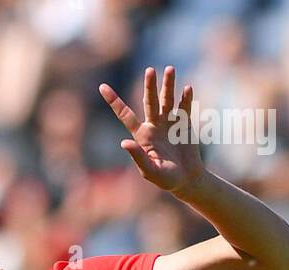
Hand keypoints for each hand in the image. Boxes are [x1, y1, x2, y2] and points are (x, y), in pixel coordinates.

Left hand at [99, 66, 205, 194]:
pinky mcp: (184, 123)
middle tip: (149, 71)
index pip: (126, 115)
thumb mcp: (150, 171)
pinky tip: (187, 88)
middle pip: (149, 101)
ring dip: (168, 85)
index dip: (114, 101)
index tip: (102, 87)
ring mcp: (169, 122)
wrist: (186, 180)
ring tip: (170, 69)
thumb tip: (124, 143)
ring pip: (167, 99)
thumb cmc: (166, 179)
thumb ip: (138, 157)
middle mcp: (154, 125)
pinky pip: (184, 108)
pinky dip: (186, 98)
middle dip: (150, 86)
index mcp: (142, 135)